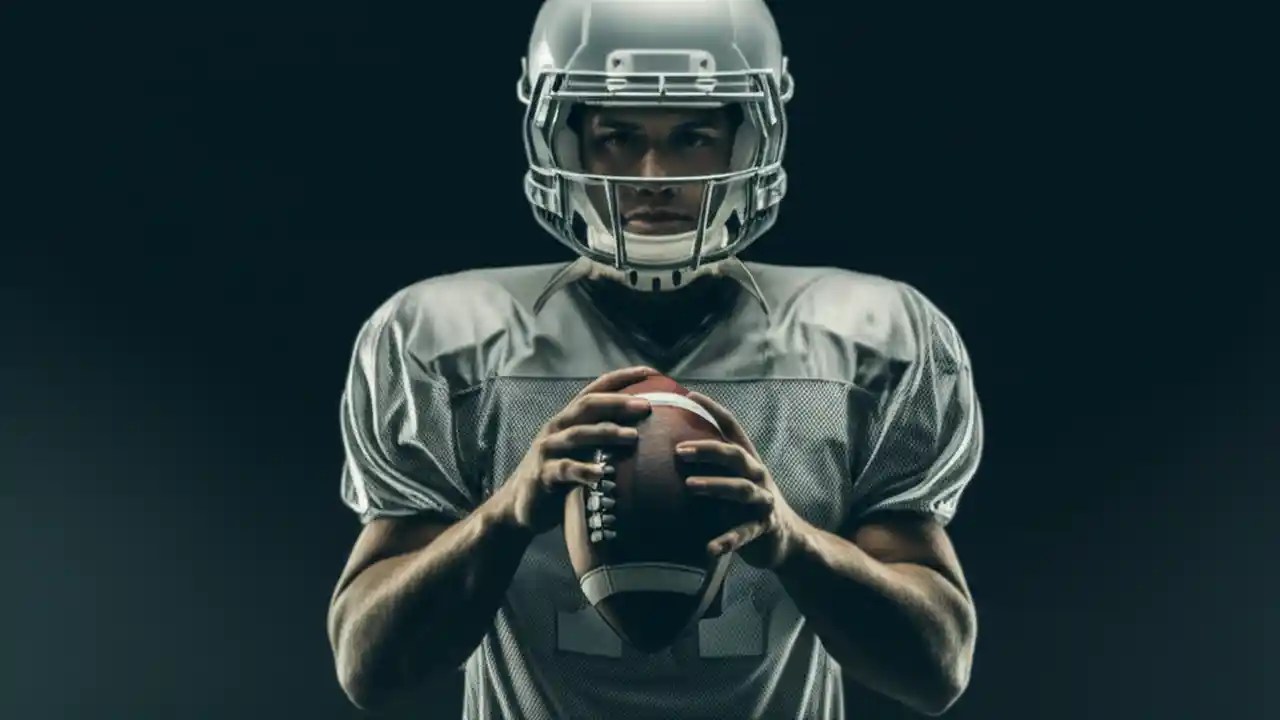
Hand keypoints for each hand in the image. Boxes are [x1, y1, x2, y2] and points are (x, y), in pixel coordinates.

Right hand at [494, 365, 656, 533]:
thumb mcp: (580, 452)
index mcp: (568, 419)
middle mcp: (557, 428)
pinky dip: (584, 470)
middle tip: (646, 406)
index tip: (649, 372)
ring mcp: (548, 450)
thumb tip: (645, 432)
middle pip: (587, 406)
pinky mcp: (543, 474)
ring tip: (633, 436)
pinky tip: (601, 473)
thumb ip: (602, 439)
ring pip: (578, 434)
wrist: (519, 505)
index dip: (620, 378)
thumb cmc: (559, 476)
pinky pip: (565, 469)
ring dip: (606, 433)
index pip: (595, 390)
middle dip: (617, 402)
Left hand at [676, 391, 804, 569]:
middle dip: (707, 450)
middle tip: (678, 451)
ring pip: (740, 488)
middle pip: (734, 455)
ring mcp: (763, 500)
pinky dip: (727, 540)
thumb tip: (667, 451)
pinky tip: (709, 548)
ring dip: (714, 485)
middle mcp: (757, 475)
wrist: (786, 540)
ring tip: (689, 485)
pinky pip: (744, 532)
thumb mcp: (731, 481)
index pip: (732, 428)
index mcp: (747, 460)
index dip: (714, 410)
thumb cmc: (746, 506)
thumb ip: (710, 467)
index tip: (690, 395)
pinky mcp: (765, 527)